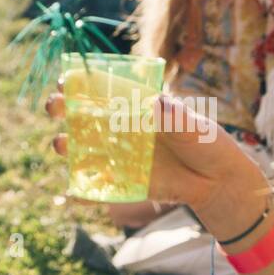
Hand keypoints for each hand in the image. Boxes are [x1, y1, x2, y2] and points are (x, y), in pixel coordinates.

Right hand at [45, 85, 266, 222]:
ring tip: (62, 145)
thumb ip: (176, 117)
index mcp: (133, 104)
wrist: (218, 181)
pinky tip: (74, 193)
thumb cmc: (207, 143)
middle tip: (55, 108)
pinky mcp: (123, 182)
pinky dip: (83, 191)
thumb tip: (156, 102)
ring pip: (81, 147)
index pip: (98, 87)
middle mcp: (118, 126)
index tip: (65, 81)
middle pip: (79, 114)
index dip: (76, 81)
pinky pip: (98, 186)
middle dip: (60, 108)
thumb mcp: (196, 127)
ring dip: (65, 145)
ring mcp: (118, 154)